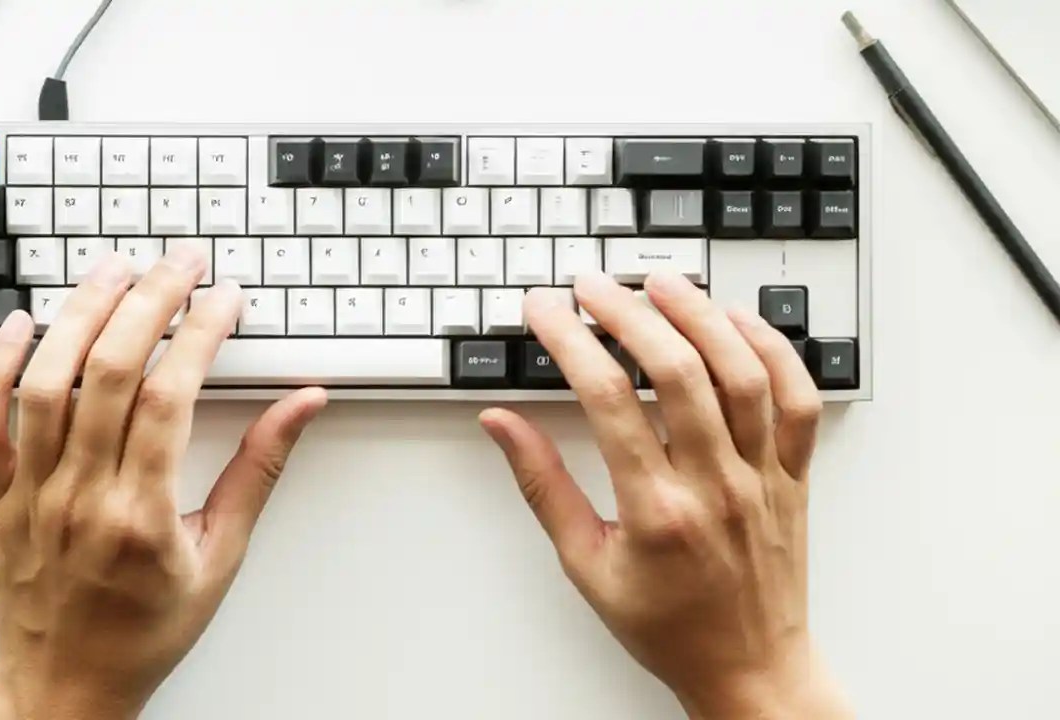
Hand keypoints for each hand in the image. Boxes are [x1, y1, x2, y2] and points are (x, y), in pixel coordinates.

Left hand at [0, 247, 326, 719]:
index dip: (202, 332)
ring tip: (114, 269)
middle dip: (151, 299)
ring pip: (47, 381)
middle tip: (180, 261)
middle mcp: (81, 496)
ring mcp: (29, 493)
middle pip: (112, 371)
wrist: (67, 685)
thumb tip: (301, 405)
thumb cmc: (145, 629)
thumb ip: (260, 472)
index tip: (225, 299)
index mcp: (143, 515)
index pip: (172, 395)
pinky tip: (23, 324)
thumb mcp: (222, 555)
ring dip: (81, 313)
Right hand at [481, 272, 851, 719]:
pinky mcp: (793, 474)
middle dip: (628, 312)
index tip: (545, 311)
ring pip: (742, 373)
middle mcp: (715, 484)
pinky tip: (739, 322)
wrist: (748, 668)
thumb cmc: (668, 625)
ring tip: (662, 283)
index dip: (569, 340)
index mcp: (656, 510)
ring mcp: (761, 476)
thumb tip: (501, 424)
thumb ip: (541, 486)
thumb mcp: (585, 563)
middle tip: (594, 285)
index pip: (606, 398)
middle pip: (676, 370)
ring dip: (701, 316)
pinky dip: (773, 351)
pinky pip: (797, 400)